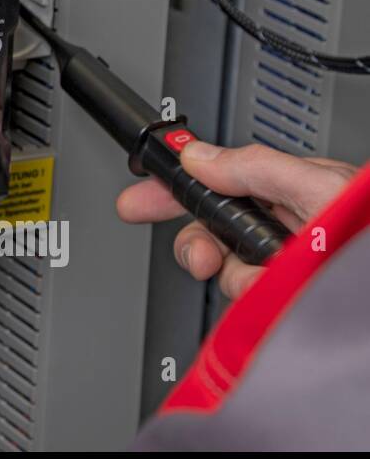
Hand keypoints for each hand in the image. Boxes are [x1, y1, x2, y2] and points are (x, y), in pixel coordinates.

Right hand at [117, 141, 356, 299]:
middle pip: (212, 230)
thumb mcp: (319, 187)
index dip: (173, 185)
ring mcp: (285, 267)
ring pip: (226, 271)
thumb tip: (200, 157)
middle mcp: (286, 228)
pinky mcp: (284, 301)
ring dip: (238, 277)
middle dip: (200, 244)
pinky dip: (253, 300)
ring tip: (268, 278)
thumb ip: (255, 166)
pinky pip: (245, 301)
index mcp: (291, 189)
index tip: (138, 195)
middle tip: (200, 258)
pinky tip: (275, 296)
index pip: (216, 179)